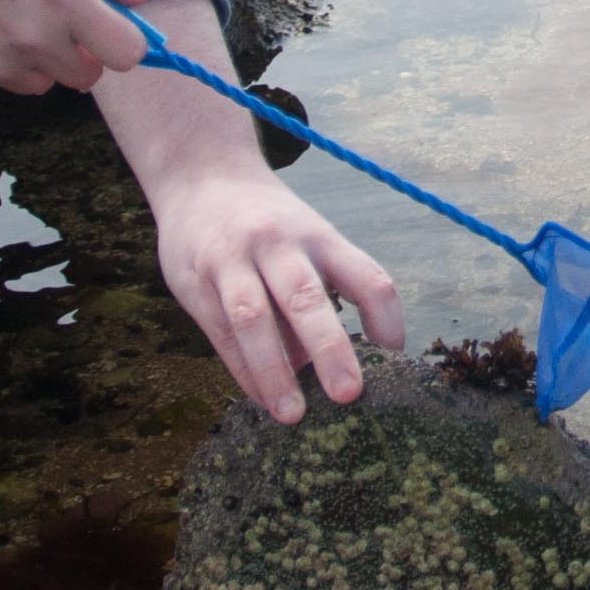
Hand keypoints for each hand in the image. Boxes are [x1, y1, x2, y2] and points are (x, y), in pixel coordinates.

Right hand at [100, 0, 404, 421]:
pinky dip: (243, 370)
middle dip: (330, 347)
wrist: (201, 174)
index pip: (365, 275)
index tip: (394, 355)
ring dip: (274, 370)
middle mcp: (278, 244)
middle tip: (349, 394)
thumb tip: (338, 364)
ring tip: (292, 414)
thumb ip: (323, 291)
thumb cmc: (269, 222)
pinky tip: (261, 398)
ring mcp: (233, 261)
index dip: (385, 317)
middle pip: (307, 296)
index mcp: (319, 236)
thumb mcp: (307, 238)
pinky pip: (221, 333)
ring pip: (254, 318)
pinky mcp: (195, 281)